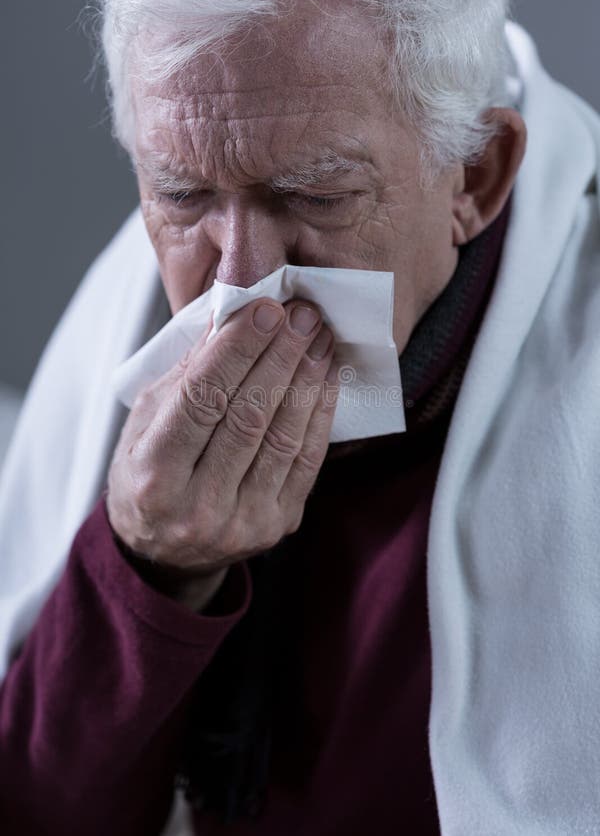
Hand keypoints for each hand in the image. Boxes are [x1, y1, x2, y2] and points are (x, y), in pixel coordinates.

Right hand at [106, 299, 338, 602]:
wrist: (164, 552)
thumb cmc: (148, 475)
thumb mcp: (145, 423)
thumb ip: (186, 374)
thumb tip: (229, 315)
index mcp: (153, 476)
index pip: (201, 400)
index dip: (236, 351)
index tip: (264, 309)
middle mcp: (197, 506)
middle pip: (247, 417)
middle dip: (279, 357)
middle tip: (301, 314)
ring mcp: (242, 521)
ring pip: (283, 437)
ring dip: (306, 378)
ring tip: (318, 336)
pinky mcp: (277, 525)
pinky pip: (307, 460)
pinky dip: (319, 411)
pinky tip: (325, 376)